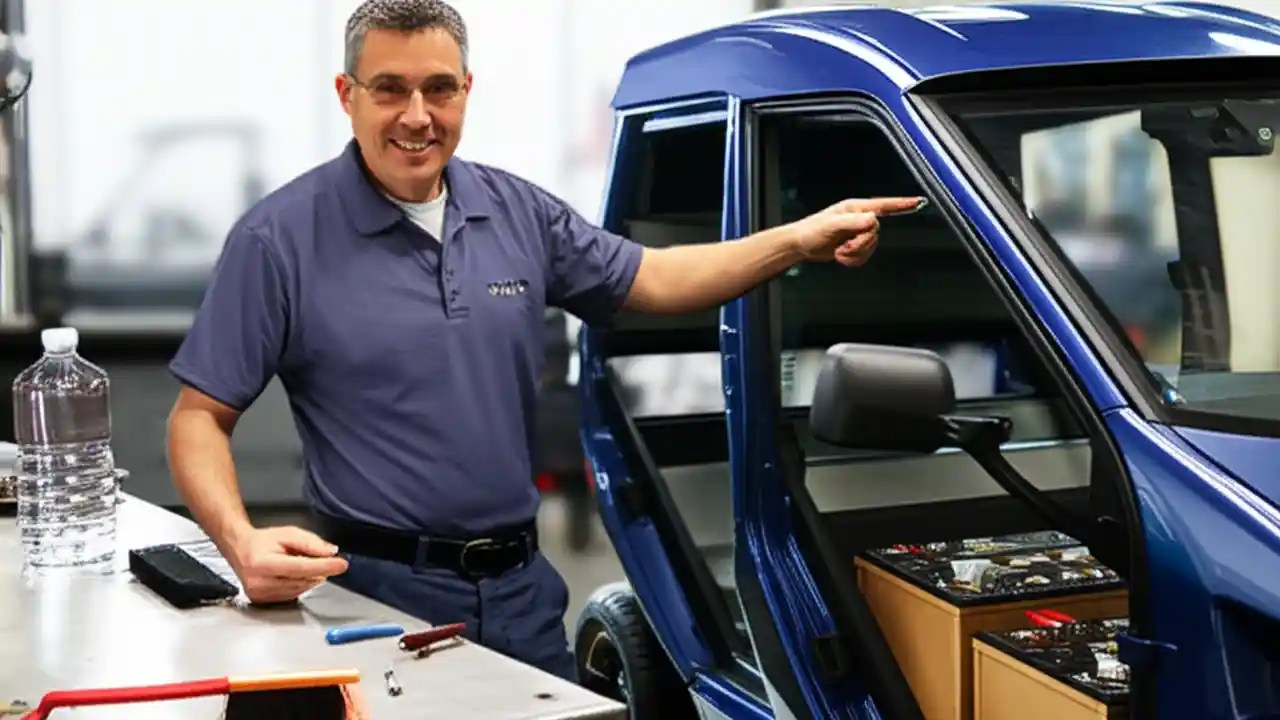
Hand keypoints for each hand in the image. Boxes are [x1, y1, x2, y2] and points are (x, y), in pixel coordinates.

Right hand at [228, 526, 348, 603]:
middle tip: (325, 560)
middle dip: (318, 570)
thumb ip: (310, 542)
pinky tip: (293, 574)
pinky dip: (299, 585)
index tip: (341, 564)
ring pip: (300, 589)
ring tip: (299, 563)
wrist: (239, 550)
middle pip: (302, 580)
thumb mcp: (288, 533)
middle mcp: (259, 582)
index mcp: (263, 563)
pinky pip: (292, 595)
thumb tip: (331, 553)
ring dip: (309, 578)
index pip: (301, 568)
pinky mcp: (262, 601)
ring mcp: (260, 595)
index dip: (324, 566)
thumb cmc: (262, 541)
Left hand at [792, 197, 924, 266]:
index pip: (884, 204)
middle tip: (843, 247)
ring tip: (839, 252)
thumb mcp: (832, 224)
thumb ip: (853, 222)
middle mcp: (859, 218)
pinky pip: (865, 256)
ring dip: (855, 254)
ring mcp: (857, 232)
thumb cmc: (811, 230)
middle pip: (876, 233)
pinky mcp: (855, 245)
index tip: (918, 201)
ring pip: (871, 246)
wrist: (800, 245)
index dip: (902, 203)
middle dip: (860, 245)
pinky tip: (842, 257)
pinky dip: (854, 260)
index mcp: (856, 208)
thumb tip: (873, 220)